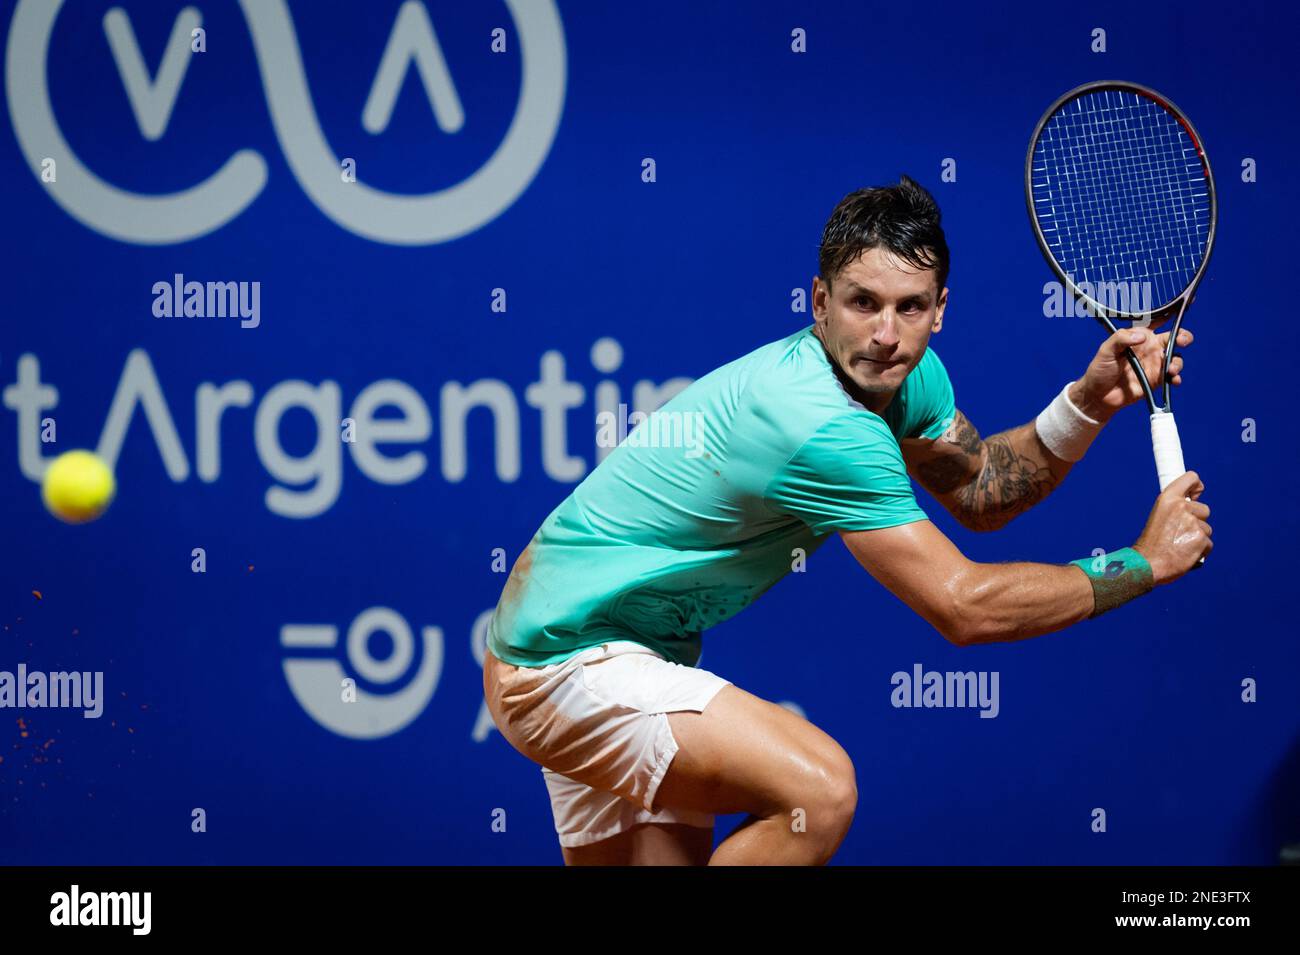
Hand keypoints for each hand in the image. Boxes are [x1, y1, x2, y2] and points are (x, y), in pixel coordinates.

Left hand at [1070, 326, 1193, 421]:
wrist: (1099, 395)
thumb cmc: (1100, 369)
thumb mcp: (1106, 350)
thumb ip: (1121, 339)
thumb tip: (1141, 336)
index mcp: (1139, 337)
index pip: (1157, 322)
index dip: (1170, 315)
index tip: (1182, 309)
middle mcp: (1150, 348)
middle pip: (1174, 339)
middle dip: (1183, 337)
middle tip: (1182, 341)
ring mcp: (1155, 364)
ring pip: (1175, 358)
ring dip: (1177, 362)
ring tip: (1170, 369)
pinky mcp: (1157, 380)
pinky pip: (1172, 377)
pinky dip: (1176, 378)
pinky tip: (1173, 379)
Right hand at [1132, 471, 1211, 584]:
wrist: (1147, 564)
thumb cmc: (1151, 543)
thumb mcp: (1158, 516)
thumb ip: (1175, 508)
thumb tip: (1193, 503)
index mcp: (1168, 498)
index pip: (1191, 478)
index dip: (1196, 486)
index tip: (1195, 493)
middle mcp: (1182, 507)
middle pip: (1204, 509)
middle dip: (1197, 520)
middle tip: (1179, 532)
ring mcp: (1193, 523)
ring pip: (1206, 528)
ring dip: (1197, 537)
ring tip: (1179, 545)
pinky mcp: (1201, 539)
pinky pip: (1208, 543)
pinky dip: (1200, 550)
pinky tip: (1185, 554)